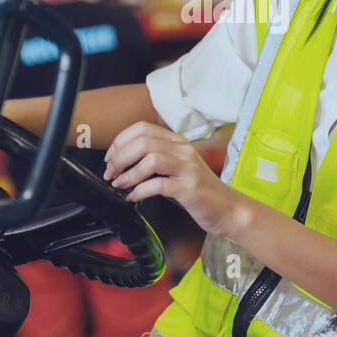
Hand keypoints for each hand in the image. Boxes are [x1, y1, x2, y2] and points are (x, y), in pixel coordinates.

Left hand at [104, 121, 243, 237]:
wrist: (226, 208)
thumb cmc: (196, 190)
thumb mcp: (175, 167)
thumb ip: (153, 159)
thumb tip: (120, 162)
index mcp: (177, 141)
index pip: (142, 128)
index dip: (120, 141)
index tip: (110, 158)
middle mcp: (183, 150)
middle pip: (143, 142)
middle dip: (120, 158)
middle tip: (110, 173)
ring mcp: (188, 168)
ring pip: (150, 159)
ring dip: (129, 174)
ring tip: (120, 185)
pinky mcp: (190, 188)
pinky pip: (158, 184)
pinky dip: (140, 191)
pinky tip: (133, 198)